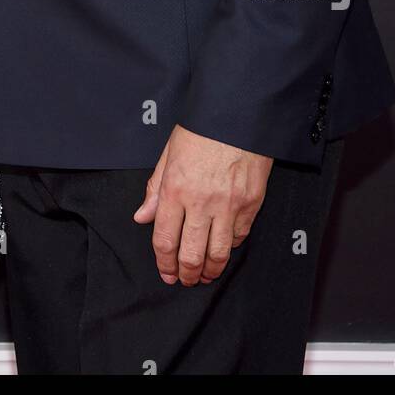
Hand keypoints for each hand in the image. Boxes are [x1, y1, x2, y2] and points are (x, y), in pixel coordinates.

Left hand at [133, 124, 272, 286]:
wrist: (238, 114)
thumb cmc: (201, 129)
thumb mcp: (169, 153)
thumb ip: (155, 188)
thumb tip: (143, 216)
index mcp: (175, 189)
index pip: (165, 239)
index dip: (164, 263)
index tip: (165, 272)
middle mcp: (201, 202)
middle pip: (191, 254)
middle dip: (186, 274)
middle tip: (185, 280)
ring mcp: (229, 205)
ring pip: (218, 253)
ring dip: (210, 270)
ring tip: (205, 275)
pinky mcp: (251, 204)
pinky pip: (239, 236)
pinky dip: (230, 247)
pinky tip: (223, 249)